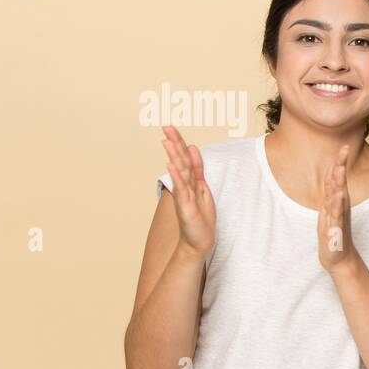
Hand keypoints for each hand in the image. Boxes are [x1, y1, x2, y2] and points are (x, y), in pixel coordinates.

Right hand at [162, 126, 215, 259]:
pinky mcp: (185, 206)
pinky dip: (176, 177)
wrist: (198, 241)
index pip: (185, 157)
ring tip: (167, 141)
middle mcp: (185, 186)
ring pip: (180, 172)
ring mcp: (184, 196)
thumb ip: (198, 169)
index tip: (170, 127)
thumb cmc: (200, 216)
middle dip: (174, 144)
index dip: (179, 142)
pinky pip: (181, 189)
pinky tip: (171, 165)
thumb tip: (193, 148)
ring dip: (174, 156)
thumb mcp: (202, 188)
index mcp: (191, 181)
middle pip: (180, 161)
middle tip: (166, 127)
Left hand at [318, 145, 357, 274]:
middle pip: (340, 183)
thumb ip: (331, 193)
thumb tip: (332, 178)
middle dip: (341, 165)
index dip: (339, 162)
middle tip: (345, 149)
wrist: (338, 257)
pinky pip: (337, 215)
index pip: (337, 178)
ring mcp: (339, 217)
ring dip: (340, 182)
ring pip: (339, 197)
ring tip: (341, 168)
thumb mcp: (330, 210)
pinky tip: (339, 196)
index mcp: (337, 201)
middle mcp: (340, 206)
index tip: (343, 146)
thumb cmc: (333, 233)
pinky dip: (338, 205)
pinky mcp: (336, 229)